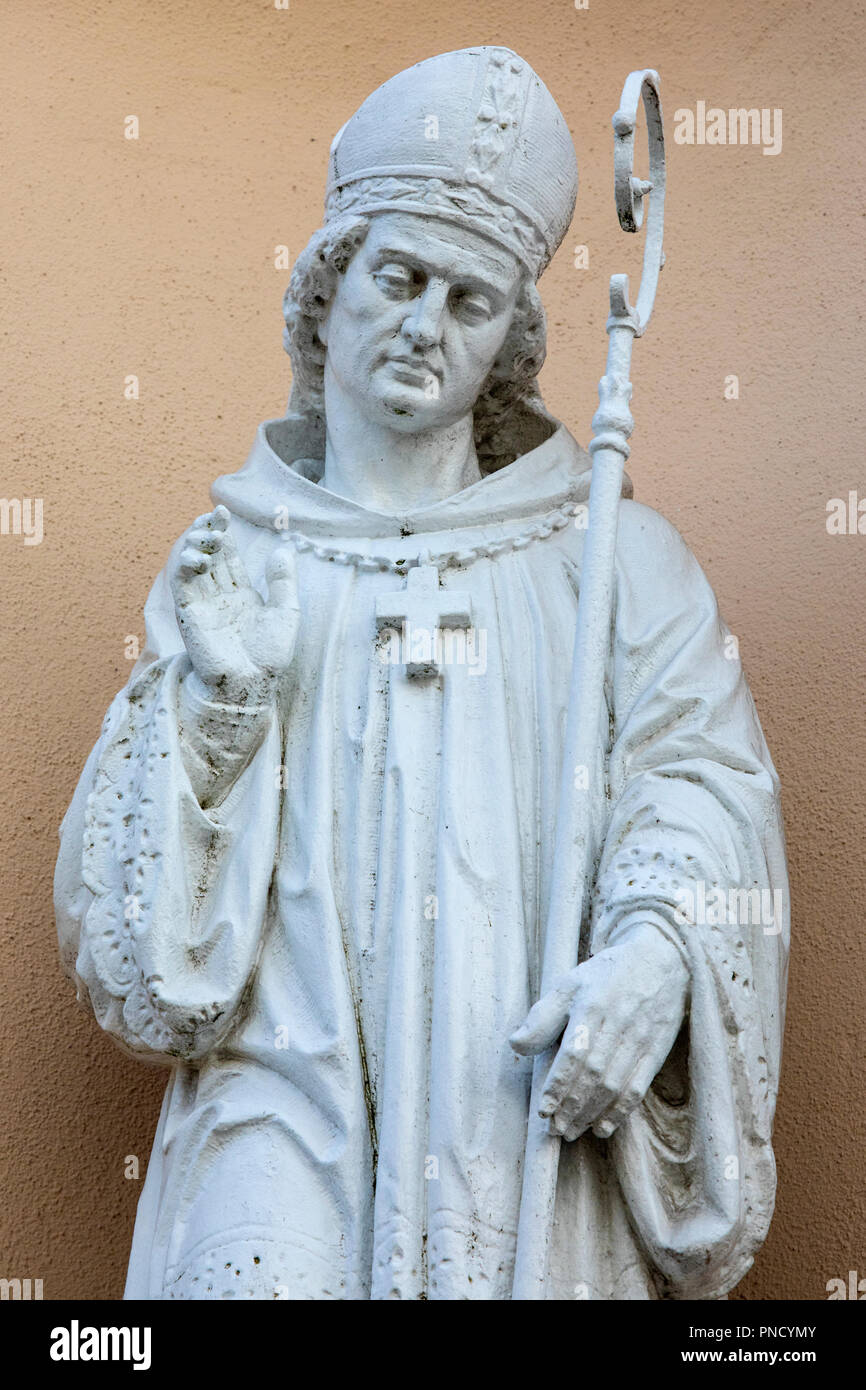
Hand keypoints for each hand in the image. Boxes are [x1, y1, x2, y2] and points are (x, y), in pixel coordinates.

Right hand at [170, 506, 299, 704]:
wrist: (252, 682)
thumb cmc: (269, 655)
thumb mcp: (286, 612)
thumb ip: (283, 582)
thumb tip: (284, 549)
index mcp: (239, 594)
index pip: (226, 556)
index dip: (222, 533)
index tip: (223, 512)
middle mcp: (218, 596)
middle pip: (207, 555)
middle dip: (207, 531)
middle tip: (215, 515)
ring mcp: (201, 604)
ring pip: (189, 565)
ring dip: (193, 544)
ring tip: (208, 534)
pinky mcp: (188, 613)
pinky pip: (180, 584)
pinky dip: (183, 565)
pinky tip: (198, 557)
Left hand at [510, 921, 688, 1141]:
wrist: (659, 962)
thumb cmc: (608, 974)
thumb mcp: (570, 984)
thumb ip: (543, 1017)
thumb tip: (516, 1045)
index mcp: (593, 1008)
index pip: (574, 1055)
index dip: (557, 1086)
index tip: (542, 1109)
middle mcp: (618, 1027)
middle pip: (593, 1077)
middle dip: (571, 1107)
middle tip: (553, 1129)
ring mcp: (639, 1042)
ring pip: (614, 1087)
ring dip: (590, 1114)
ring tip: (570, 1130)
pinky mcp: (654, 1053)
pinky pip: (637, 1088)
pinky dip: (620, 1112)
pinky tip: (603, 1127)